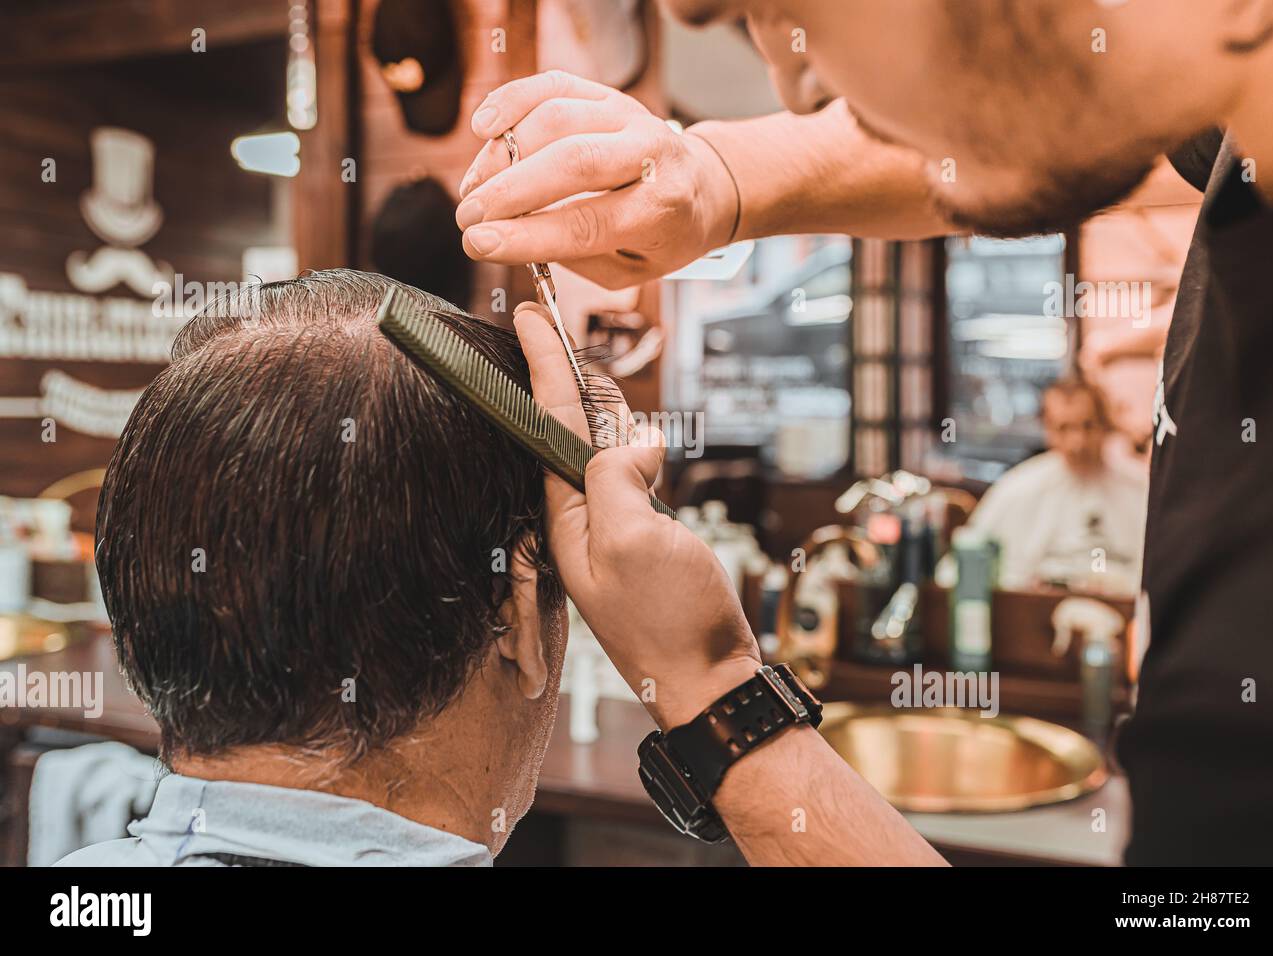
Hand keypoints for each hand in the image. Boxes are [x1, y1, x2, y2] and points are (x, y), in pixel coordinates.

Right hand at [457, 71, 737, 289]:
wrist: (702, 185)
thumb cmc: (660, 234)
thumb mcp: (627, 268)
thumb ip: (573, 254)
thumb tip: (504, 237)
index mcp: (660, 208)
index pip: (585, 222)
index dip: (526, 234)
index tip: (479, 243)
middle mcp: (649, 153)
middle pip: (570, 161)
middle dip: (508, 192)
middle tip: (468, 217)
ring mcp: (627, 115)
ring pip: (554, 119)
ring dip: (501, 155)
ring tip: (475, 189)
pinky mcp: (605, 92)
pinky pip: (551, 85)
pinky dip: (511, 102)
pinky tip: (483, 128)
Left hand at [513, 301, 760, 726]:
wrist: (707, 683)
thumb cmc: (669, 621)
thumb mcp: (634, 541)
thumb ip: (617, 481)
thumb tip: (630, 443)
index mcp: (568, 516)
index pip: (548, 425)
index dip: (541, 367)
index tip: (525, 317)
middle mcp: (582, 520)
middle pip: (566, 433)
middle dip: (557, 377)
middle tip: (546, 326)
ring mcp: (612, 533)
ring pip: (599, 454)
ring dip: (593, 408)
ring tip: (580, 365)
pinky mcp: (643, 544)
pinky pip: (628, 482)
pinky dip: (629, 448)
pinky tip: (636, 435)